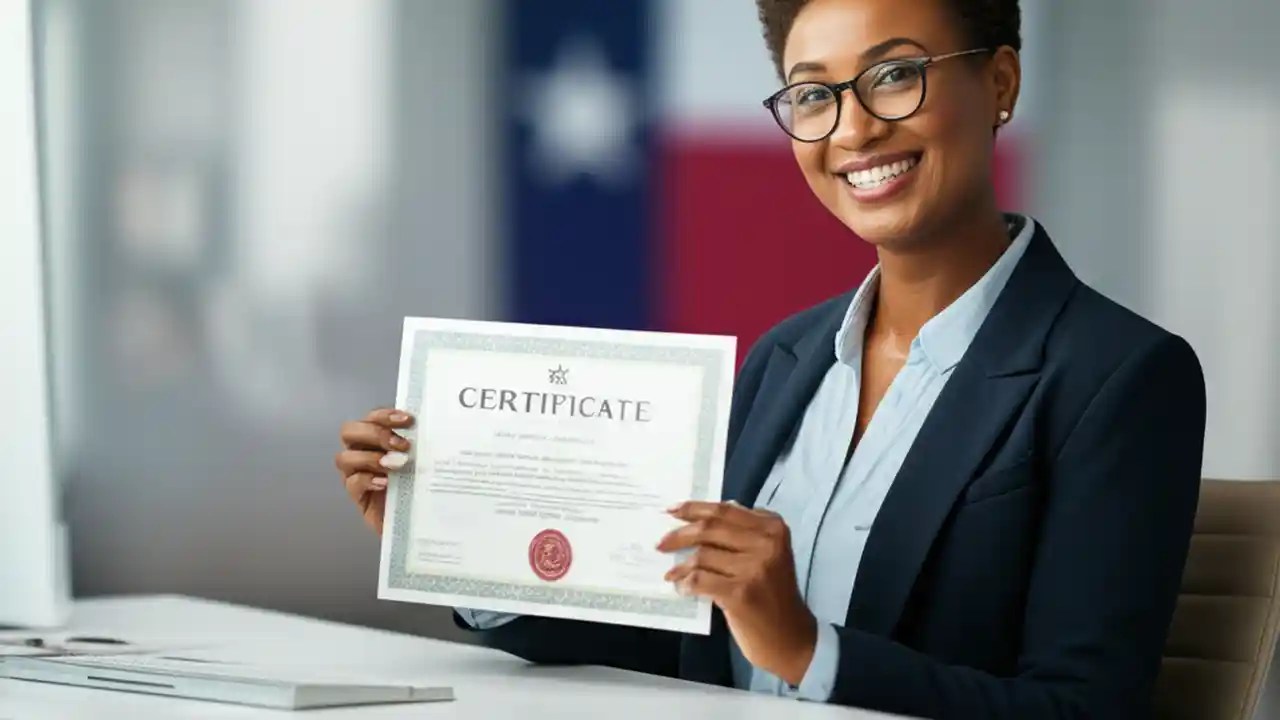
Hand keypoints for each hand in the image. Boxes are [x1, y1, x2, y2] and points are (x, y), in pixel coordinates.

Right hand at [335, 408, 414, 534]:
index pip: (371, 418)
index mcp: (376, 438)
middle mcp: (361, 451)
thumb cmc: (419, 484)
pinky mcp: (356, 495)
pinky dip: (368, 480)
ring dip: (371, 457)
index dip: (385, 415)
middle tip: (402, 446)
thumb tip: (438, 428)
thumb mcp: (423, 460)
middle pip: (349, 431)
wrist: (418, 518)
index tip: (409, 420)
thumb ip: (422, 444)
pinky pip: (352, 483)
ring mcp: (355, 473)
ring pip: (344, 457)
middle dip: (376, 434)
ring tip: (396, 465)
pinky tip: (385, 483)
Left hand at [657, 501, 817, 685]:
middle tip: (660, 544)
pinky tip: (682, 588)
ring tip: (672, 574)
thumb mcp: (769, 554)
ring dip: (681, 566)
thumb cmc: (773, 594)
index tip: (671, 511)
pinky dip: (686, 583)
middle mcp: (767, 544)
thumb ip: (744, 532)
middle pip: (709, 529)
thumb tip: (702, 516)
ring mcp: (754, 569)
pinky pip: (700, 580)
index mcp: (773, 528)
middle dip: (679, 535)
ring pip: (702, 555)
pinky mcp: (740, 594)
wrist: (791, 638)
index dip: (694, 508)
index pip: (724, 510)